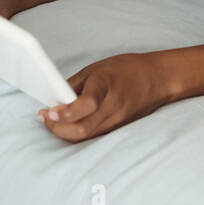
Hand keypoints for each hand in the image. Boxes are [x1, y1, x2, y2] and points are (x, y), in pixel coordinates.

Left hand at [39, 53, 173, 141]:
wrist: (159, 79)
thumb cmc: (127, 69)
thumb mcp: (97, 68)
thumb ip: (74, 84)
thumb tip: (54, 98)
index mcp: (108, 85)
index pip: (86, 104)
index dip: (65, 112)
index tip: (48, 111)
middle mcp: (114, 107)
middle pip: (82, 129)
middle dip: (58, 127)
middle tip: (44, 117)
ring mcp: (117, 121)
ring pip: (85, 136)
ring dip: (64, 132)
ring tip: (50, 121)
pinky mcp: (118, 129)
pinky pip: (92, 136)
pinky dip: (76, 133)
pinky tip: (66, 125)